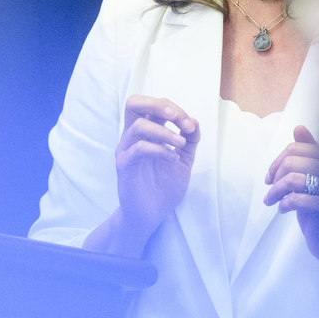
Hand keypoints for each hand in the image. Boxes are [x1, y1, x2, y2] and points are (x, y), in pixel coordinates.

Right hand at [115, 96, 199, 238]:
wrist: (151, 214)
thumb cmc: (164, 186)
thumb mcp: (184, 159)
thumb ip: (190, 140)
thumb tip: (194, 121)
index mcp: (146, 132)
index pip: (153, 106)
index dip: (174, 109)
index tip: (190, 126)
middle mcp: (132, 136)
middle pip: (134, 103)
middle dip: (158, 105)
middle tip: (176, 118)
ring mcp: (126, 149)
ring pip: (139, 126)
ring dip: (164, 132)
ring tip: (180, 144)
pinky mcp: (124, 165)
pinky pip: (138, 148)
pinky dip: (158, 149)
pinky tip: (172, 158)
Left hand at [264, 125, 318, 281]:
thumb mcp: (314, 178)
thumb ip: (309, 154)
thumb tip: (299, 128)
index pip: (298, 148)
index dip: (278, 161)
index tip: (270, 177)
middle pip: (292, 162)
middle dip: (275, 177)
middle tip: (270, 191)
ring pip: (292, 179)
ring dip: (275, 191)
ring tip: (271, 201)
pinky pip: (298, 199)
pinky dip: (284, 204)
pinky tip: (283, 210)